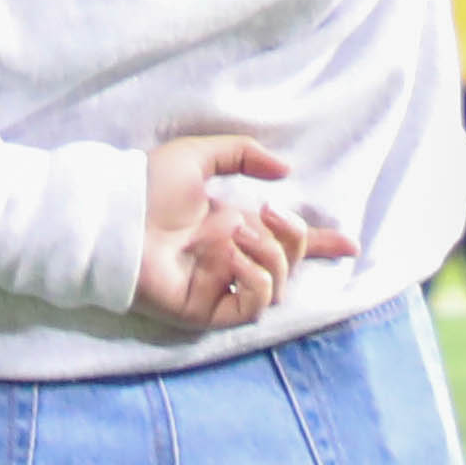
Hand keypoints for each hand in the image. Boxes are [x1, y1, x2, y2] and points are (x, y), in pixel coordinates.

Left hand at [130, 132, 351, 334]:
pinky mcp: (207, 311)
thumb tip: (284, 171)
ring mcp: (221, 286)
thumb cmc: (146, 187)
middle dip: (296, 238)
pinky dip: (251, 277)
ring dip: (269, 255)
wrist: (115, 218)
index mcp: (233, 228)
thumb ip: (242, 153)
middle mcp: (232, 259)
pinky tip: (228, 256)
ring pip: (277, 284)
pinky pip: (251, 303)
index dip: (320, 244)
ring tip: (236, 233)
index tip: (351, 244)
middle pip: (291, 262)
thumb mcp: (198, 156)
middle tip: (268, 214)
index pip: (286, 242)